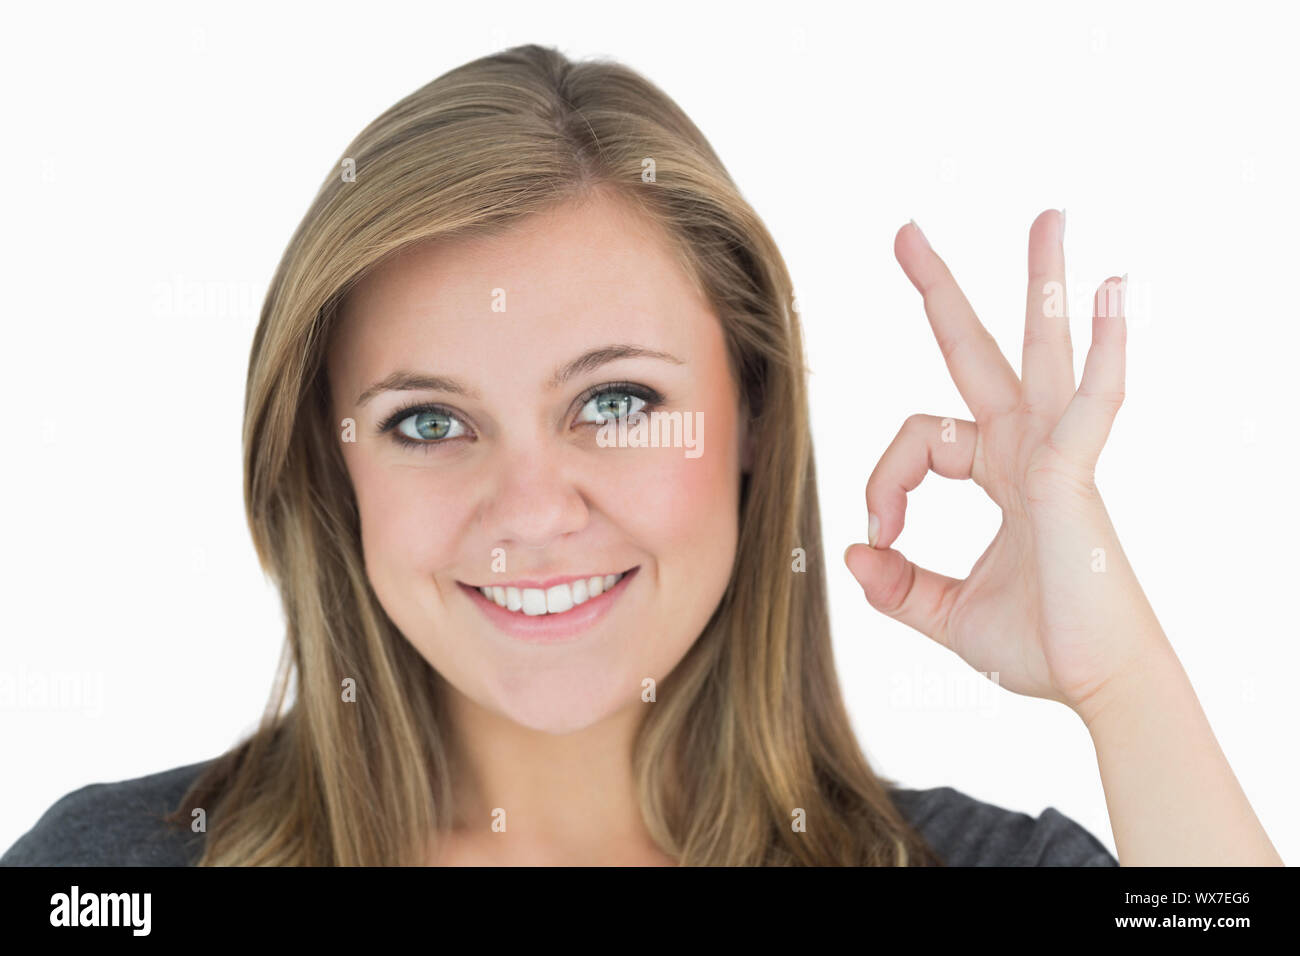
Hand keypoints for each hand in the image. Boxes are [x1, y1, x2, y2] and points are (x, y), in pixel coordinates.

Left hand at [844, 209, 1166, 721]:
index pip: (918, 439)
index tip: (879, 535)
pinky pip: (1090, 404)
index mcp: (998, 470)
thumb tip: (855, 553)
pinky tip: (1115, 295)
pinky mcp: (1073, 476)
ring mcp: (1054, 456)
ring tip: (1048, 219)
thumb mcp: (946, 611)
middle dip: (943, 292)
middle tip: (906, 233)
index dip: (884, 479)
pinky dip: (1105, 353)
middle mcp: (1025, 449)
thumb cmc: (1038, 644)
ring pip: (1043, 352)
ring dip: (1044, 285)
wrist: (1097, 684)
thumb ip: (898, 584)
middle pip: (980, 352)